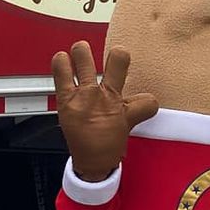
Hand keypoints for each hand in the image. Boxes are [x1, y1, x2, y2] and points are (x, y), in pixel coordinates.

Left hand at [51, 42, 158, 181]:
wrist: (89, 162)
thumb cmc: (107, 145)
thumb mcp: (128, 126)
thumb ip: (137, 108)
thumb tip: (146, 99)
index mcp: (125, 109)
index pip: (147, 97)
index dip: (148, 96)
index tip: (138, 76)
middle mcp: (106, 98)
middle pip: (118, 62)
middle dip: (117, 54)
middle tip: (114, 52)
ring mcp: (85, 97)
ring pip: (86, 62)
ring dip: (83, 52)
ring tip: (81, 48)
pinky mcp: (66, 101)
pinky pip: (62, 76)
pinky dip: (61, 65)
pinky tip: (61, 58)